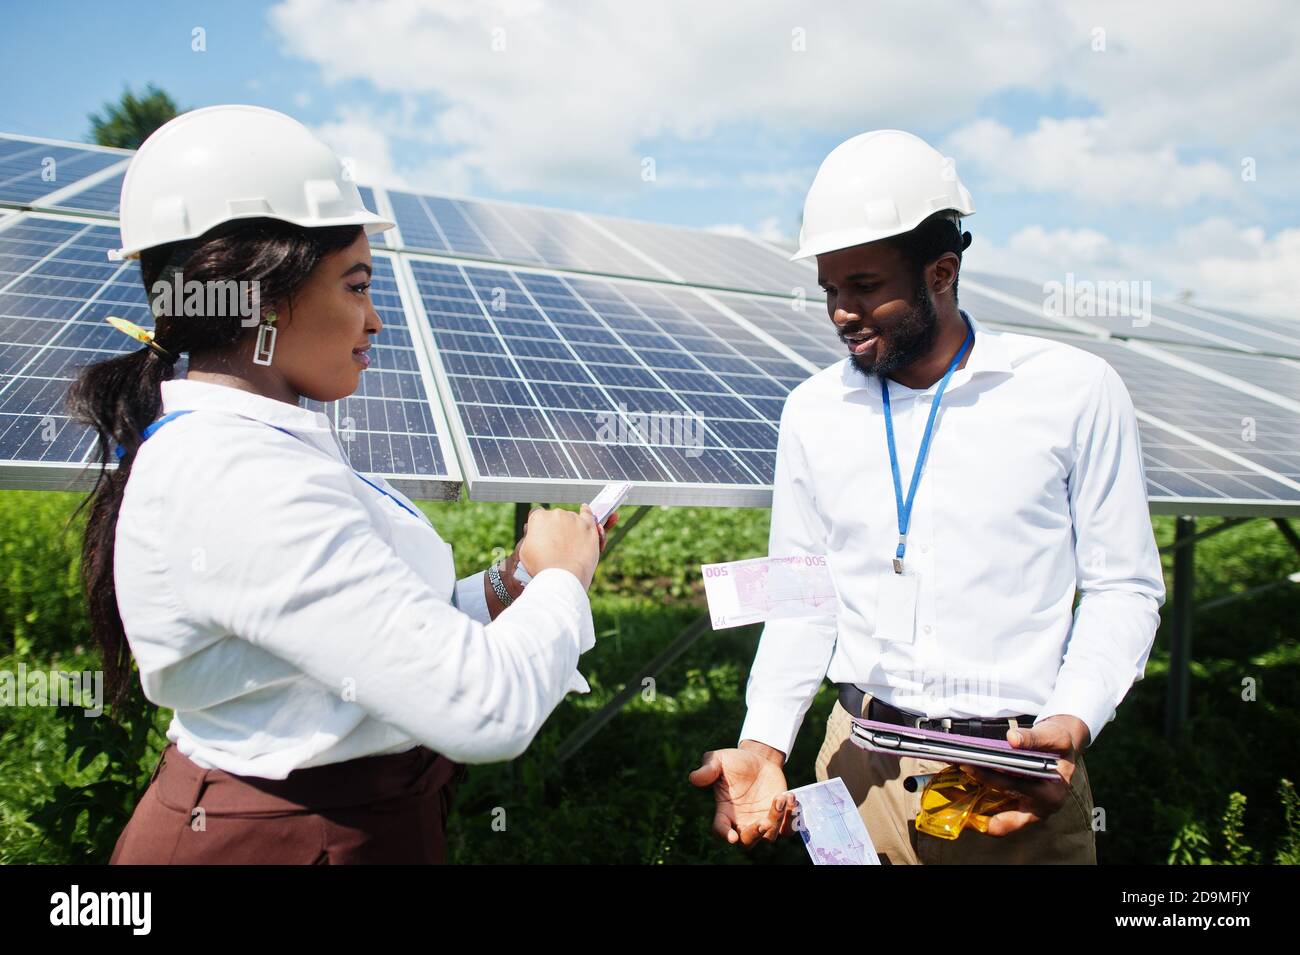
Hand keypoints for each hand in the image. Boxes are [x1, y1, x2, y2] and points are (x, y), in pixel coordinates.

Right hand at [518, 505, 602, 588]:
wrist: (562, 577)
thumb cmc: (542, 566)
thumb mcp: (525, 551)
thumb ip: (530, 536)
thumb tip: (533, 531)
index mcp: (539, 517)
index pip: (537, 515)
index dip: (539, 526)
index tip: (542, 535)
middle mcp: (556, 514)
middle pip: (555, 517)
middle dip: (555, 528)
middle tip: (556, 547)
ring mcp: (574, 519)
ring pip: (571, 518)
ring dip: (570, 527)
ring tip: (570, 547)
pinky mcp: (588, 526)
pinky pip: (588, 514)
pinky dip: (586, 512)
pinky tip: (585, 510)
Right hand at [689, 743, 791, 845]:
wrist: (758, 759)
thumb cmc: (734, 761)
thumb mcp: (718, 760)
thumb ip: (707, 769)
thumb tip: (693, 778)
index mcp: (724, 812)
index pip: (720, 829)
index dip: (724, 834)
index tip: (732, 836)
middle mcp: (742, 822)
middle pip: (747, 841)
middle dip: (755, 834)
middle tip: (763, 821)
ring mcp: (762, 821)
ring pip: (769, 836)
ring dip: (776, 821)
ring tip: (781, 797)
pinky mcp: (778, 817)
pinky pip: (787, 829)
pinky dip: (791, 819)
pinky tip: (791, 799)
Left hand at [958, 714, 1089, 835]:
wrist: (1062, 750)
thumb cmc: (1059, 745)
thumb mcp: (1054, 736)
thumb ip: (1034, 738)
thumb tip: (1012, 738)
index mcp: (1050, 795)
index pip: (1014, 788)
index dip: (989, 778)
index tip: (967, 764)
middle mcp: (1037, 810)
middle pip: (1001, 817)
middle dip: (973, 803)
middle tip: (948, 785)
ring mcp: (1025, 812)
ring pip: (994, 819)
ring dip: (970, 808)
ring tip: (946, 790)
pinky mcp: (1015, 809)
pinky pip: (992, 812)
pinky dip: (975, 803)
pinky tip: (956, 789)